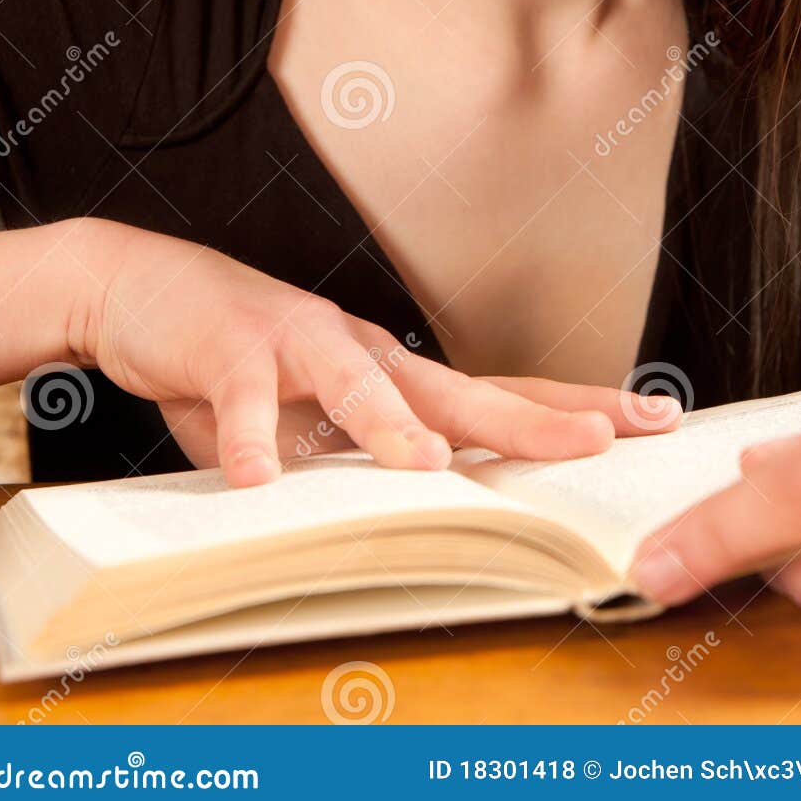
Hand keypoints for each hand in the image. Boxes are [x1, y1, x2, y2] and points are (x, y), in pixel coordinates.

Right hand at [70, 219, 681, 486]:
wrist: (147, 288)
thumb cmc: (246, 363)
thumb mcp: (318, 421)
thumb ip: (368, 461)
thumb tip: (434, 511)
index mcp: (397, 373)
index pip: (502, 393)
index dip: (575, 408)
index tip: (653, 418)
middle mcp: (365, 351)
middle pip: (461, 390)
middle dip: (533, 417)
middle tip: (600, 441)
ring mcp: (301, 343)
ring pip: (358, 384)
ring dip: (390, 428)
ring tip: (426, 467)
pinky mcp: (232, 350)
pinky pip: (242, 401)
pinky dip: (246, 438)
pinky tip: (254, 477)